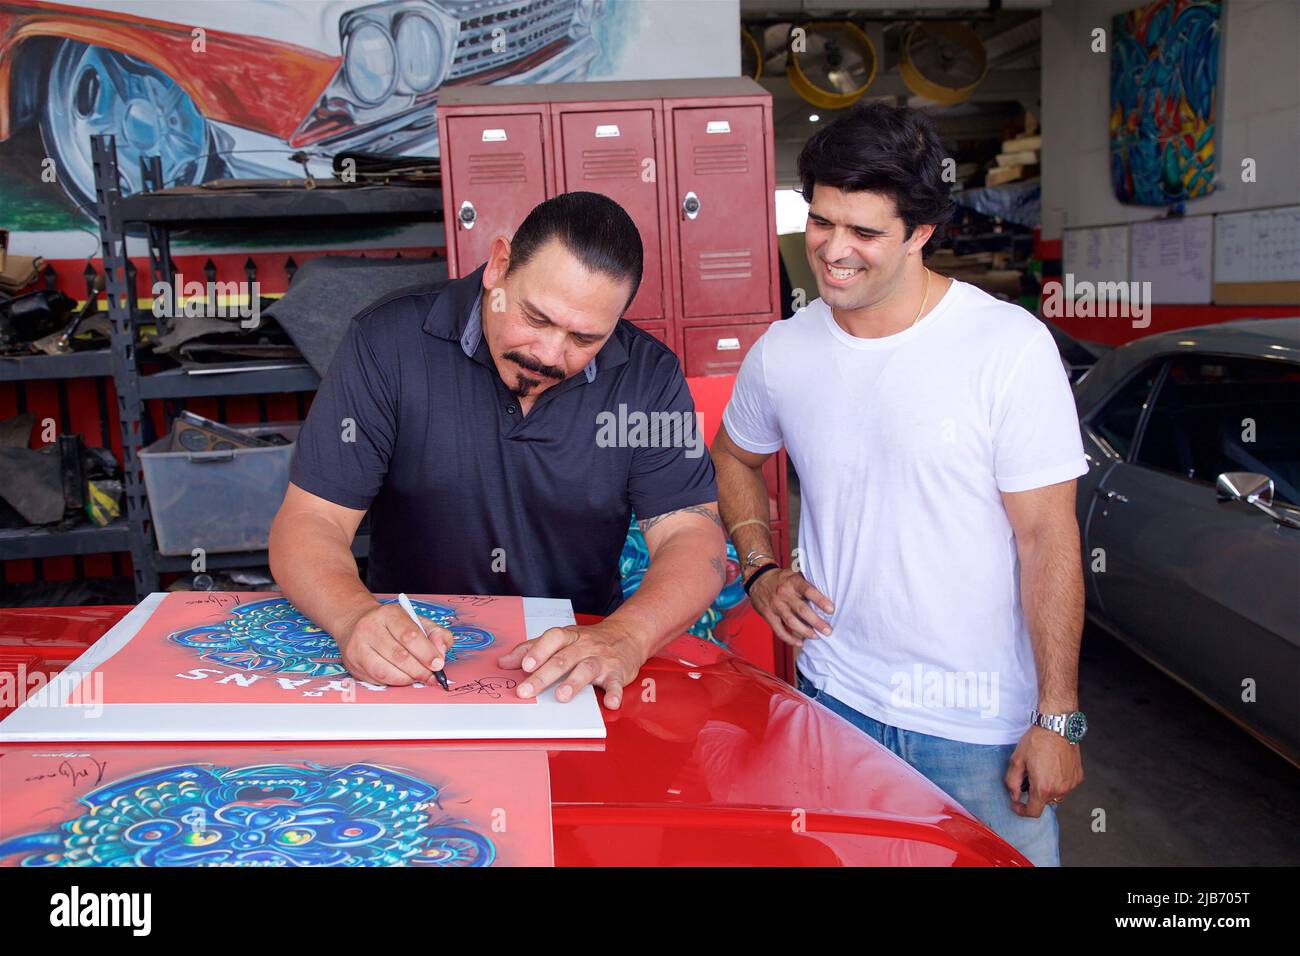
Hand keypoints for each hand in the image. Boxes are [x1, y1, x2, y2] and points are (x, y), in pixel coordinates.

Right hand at [337, 603, 454, 685]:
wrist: (356, 623)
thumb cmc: (392, 625)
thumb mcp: (417, 621)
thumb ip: (436, 634)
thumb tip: (441, 653)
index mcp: (388, 614)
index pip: (409, 635)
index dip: (427, 653)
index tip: (438, 664)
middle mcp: (369, 628)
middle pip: (399, 655)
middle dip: (420, 670)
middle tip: (431, 676)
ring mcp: (357, 648)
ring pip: (385, 671)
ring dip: (407, 679)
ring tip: (417, 678)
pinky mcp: (353, 665)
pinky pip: (377, 680)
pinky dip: (393, 682)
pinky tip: (401, 677)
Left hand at [497, 620, 646, 708]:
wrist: (628, 634)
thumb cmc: (588, 641)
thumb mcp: (561, 639)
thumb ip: (532, 649)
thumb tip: (503, 662)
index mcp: (569, 637)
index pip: (552, 639)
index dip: (538, 651)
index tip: (524, 666)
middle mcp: (585, 646)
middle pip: (563, 659)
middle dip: (544, 676)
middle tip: (526, 691)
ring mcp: (602, 659)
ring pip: (587, 669)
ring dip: (574, 683)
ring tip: (561, 696)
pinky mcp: (618, 672)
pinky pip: (616, 683)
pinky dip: (614, 693)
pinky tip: (609, 703)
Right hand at [747, 567, 834, 647]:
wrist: (757, 579)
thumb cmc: (782, 579)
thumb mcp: (794, 574)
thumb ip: (807, 583)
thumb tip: (828, 594)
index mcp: (792, 581)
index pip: (808, 590)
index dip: (820, 600)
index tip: (831, 610)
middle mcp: (783, 594)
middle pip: (802, 610)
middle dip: (816, 622)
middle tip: (828, 630)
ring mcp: (775, 605)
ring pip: (791, 622)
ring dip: (805, 632)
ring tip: (817, 637)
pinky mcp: (768, 615)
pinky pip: (779, 630)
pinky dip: (789, 638)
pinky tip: (800, 642)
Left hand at [1004, 726, 1083, 817]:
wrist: (1057, 727)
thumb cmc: (1037, 741)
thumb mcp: (1017, 760)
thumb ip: (1012, 782)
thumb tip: (1014, 796)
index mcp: (1043, 788)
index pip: (1033, 812)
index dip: (1022, 811)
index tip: (1017, 804)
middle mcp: (1060, 789)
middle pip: (1044, 802)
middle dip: (1034, 793)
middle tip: (1028, 776)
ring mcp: (1070, 784)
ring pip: (1056, 795)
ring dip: (1047, 789)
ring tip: (1041, 770)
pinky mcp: (1078, 777)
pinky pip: (1066, 786)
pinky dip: (1058, 781)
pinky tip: (1052, 767)